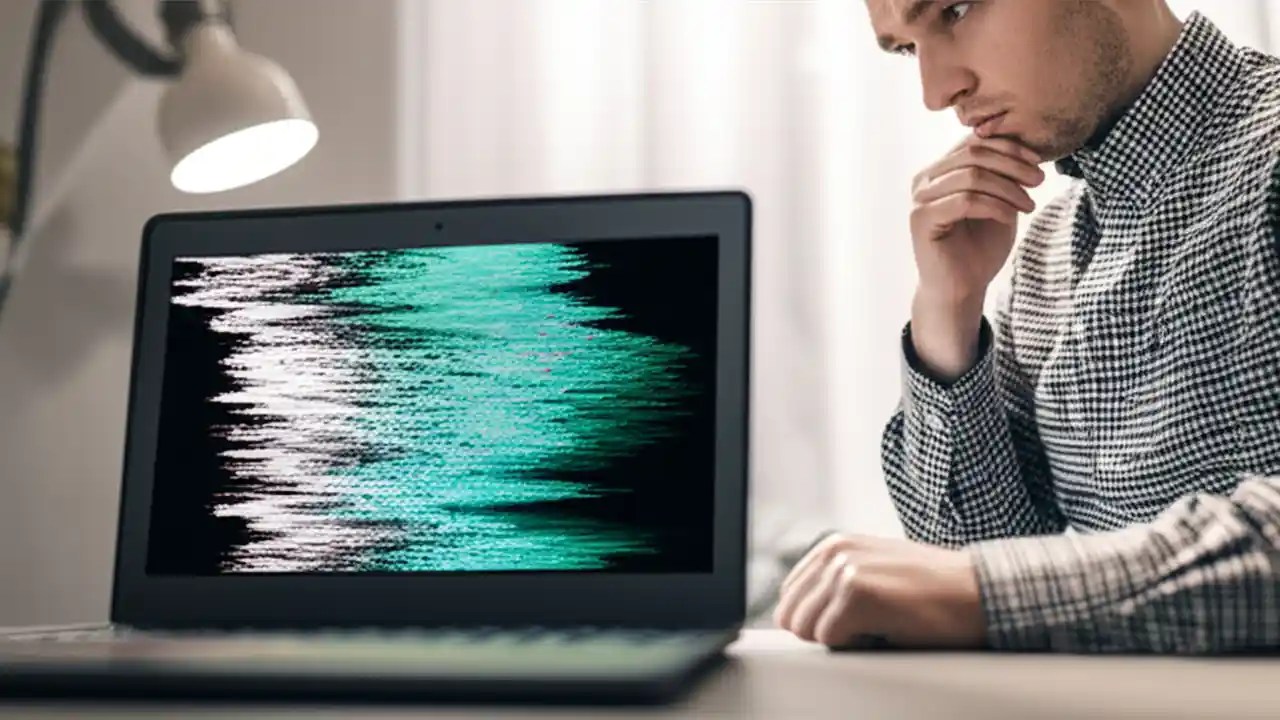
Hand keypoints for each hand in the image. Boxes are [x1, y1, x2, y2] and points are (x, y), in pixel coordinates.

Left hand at [772, 533, 985, 649]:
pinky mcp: (856, 591)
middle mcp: (835, 551)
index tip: (850, 621)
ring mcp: (844, 569)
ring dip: (839, 637)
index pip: (789, 595)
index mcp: (834, 545)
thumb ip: (832, 584)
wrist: (978, 594)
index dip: (815, 620)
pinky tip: (886, 628)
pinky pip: (829, 638)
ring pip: (805, 628)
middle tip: (864, 627)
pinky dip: (855, 644)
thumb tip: (790, 617)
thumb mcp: (875, 572)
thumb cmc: (931, 593)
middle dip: (821, 631)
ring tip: (877, 624)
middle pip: (790, 614)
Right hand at [907, 135, 1043, 378]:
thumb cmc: (979, 249)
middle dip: (1013, 165)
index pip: (974, 141)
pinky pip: (965, 201)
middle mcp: (925, 179)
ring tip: (1028, 205)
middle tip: (1039, 181)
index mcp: (941, 170)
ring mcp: (920, 198)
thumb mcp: (999, 203)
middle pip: (974, 153)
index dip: (1009, 146)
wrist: (961, 289)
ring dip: (1008, 188)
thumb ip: (1002, 175)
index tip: (1039, 162)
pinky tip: (1010, 217)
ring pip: (971, 176)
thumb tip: (1024, 145)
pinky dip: (994, 206)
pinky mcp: (921, 219)